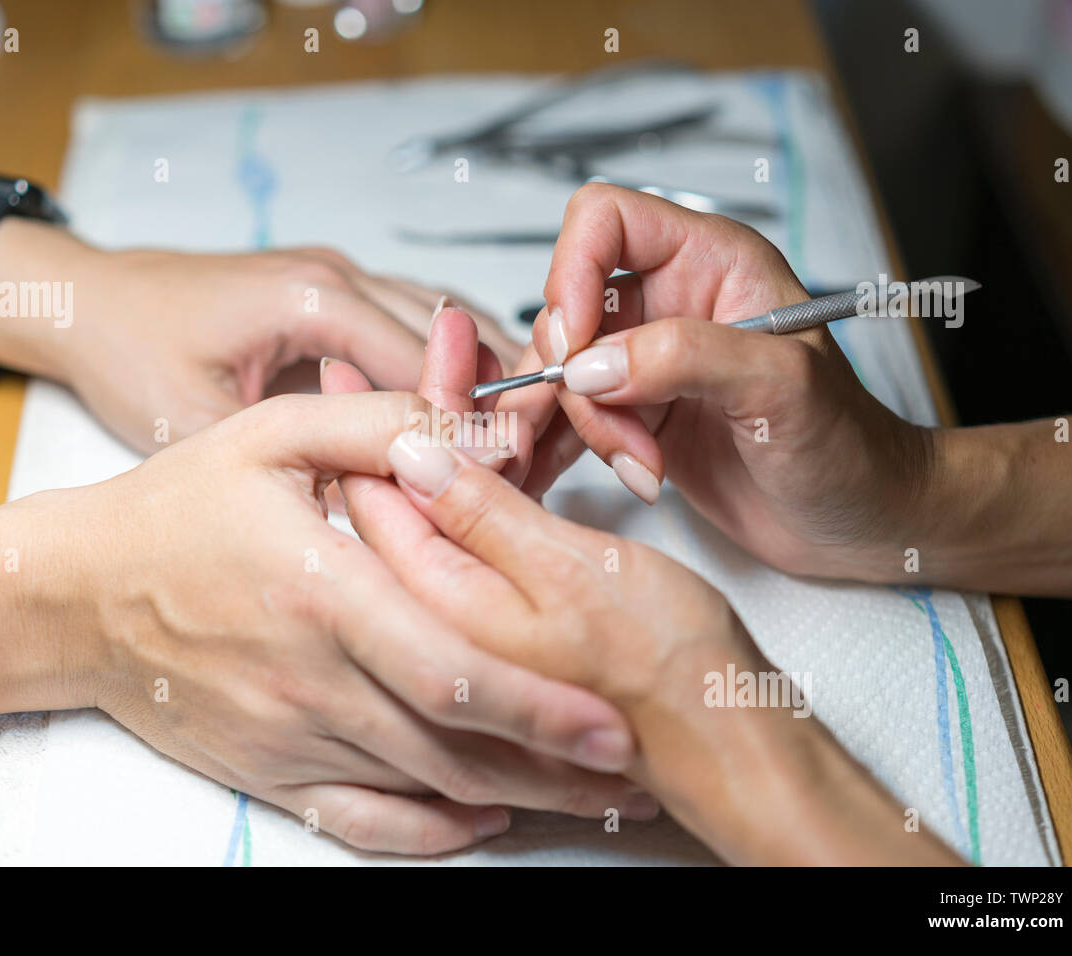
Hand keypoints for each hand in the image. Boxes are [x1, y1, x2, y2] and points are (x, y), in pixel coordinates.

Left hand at [0, 221, 521, 451]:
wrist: (82, 300)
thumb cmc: (127, 353)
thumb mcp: (203, 425)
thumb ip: (294, 460)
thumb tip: (380, 503)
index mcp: (314, 299)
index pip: (425, 360)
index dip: (473, 419)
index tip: (512, 471)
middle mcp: (337, 274)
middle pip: (454, 330)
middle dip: (494, 392)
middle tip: (531, 458)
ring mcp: (334, 274)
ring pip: (441, 318)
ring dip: (475, 374)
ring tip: (512, 441)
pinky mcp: (326, 288)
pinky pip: (407, 320)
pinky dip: (441, 362)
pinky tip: (456, 415)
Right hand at [68, 389, 652, 854]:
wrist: (75, 595)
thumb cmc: (175, 508)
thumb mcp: (272, 433)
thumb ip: (380, 423)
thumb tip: (474, 427)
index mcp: (322, 593)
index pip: (450, 669)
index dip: (538, 705)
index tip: (614, 721)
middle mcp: (312, 680)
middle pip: (454, 745)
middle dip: (552, 766)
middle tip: (632, 771)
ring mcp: (291, 737)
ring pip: (422, 787)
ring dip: (512, 797)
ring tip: (588, 797)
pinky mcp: (270, 770)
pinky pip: (362, 821)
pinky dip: (429, 832)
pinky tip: (484, 821)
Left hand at [321, 309, 959, 863]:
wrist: (722, 733)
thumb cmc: (659, 661)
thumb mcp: (567, 571)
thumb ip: (481, 513)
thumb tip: (406, 451)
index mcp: (442, 597)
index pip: (375, 494)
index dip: (365, 416)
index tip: (350, 360)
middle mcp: (448, 605)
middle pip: (407, 490)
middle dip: (416, 407)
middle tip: (427, 338)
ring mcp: (483, 606)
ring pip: (446, 501)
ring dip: (454, 429)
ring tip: (457, 361)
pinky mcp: (522, 604)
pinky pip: (485, 523)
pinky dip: (490, 468)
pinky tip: (498, 433)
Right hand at [497, 183, 929, 580]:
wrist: (860, 519)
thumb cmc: (849, 445)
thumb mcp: (782, 388)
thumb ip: (687, 358)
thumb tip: (593, 364)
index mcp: (712, 262)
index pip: (606, 220)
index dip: (574, 271)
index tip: (576, 344)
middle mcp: (671, 302)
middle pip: (570, 310)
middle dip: (581, 380)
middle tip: (626, 436)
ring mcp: (647, 361)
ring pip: (564, 372)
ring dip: (585, 427)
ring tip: (643, 469)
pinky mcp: (635, 414)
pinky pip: (570, 418)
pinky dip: (569, 451)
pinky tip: (608, 476)